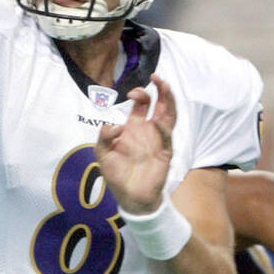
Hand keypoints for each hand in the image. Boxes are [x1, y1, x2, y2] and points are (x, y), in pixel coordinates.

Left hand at [96, 75, 175, 214]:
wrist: (130, 197)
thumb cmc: (117, 174)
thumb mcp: (103, 154)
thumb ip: (103, 137)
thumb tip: (114, 125)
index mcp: (135, 127)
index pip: (142, 103)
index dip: (139, 94)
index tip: (132, 94)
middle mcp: (149, 130)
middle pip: (160, 103)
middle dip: (160, 89)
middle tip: (156, 77)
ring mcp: (159, 139)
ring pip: (170, 114)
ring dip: (169, 100)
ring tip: (165, 86)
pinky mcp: (165, 151)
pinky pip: (167, 136)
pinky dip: (163, 127)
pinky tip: (157, 120)